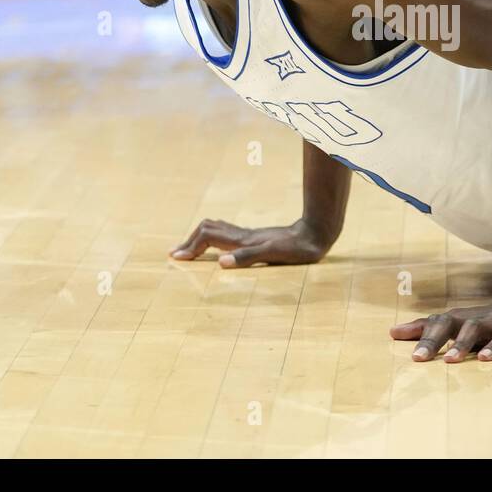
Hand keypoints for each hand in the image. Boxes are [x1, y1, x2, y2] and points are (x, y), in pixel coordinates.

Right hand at [169, 218, 329, 266]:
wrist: (316, 233)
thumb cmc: (297, 248)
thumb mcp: (274, 254)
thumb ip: (248, 257)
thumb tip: (221, 263)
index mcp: (243, 240)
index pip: (207, 237)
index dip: (191, 247)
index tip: (177, 259)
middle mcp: (242, 235)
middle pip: (207, 228)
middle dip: (189, 240)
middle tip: (176, 254)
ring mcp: (249, 235)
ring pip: (216, 229)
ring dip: (199, 237)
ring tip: (189, 249)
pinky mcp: (256, 238)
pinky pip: (226, 233)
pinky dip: (212, 238)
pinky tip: (216, 247)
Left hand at [389, 292, 491, 362]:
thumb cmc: (484, 321)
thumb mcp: (456, 324)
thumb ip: (426, 329)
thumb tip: (392, 332)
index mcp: (457, 320)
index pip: (433, 323)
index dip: (415, 330)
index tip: (394, 336)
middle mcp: (471, 320)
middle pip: (448, 324)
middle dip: (432, 340)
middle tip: (418, 357)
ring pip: (473, 330)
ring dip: (461, 345)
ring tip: (449, 361)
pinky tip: (485, 359)